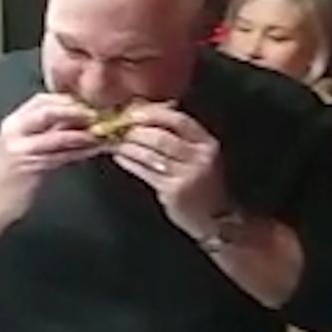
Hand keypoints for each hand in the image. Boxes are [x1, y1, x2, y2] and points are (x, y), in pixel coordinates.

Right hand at [0, 94, 104, 219]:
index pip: (41, 100)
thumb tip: (78, 118)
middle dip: (74, 111)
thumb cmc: (15, 175)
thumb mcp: (28, 145)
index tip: (87, 102)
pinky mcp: (29, 167)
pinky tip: (92, 150)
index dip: (66, 100)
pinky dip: (78, 152)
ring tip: (99, 133)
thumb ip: (48, 130)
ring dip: (81, 134)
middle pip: (47, 111)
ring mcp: (19, 149)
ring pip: (56, 136)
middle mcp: (14, 131)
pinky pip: (59, 156)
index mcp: (14, 122)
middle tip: (96, 114)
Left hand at [109, 105, 231, 240]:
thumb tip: (147, 115)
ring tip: (116, 142)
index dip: (154, 113)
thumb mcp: (200, 156)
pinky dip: (130, 162)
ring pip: (151, 154)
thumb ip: (180, 137)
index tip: (134, 112)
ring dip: (129, 146)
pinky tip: (121, 157)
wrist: (215, 219)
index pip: (179, 120)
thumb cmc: (202, 184)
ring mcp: (187, 176)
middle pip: (161, 137)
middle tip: (118, 128)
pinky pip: (145, 172)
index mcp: (207, 143)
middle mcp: (199, 157)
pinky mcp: (173, 191)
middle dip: (136, 131)